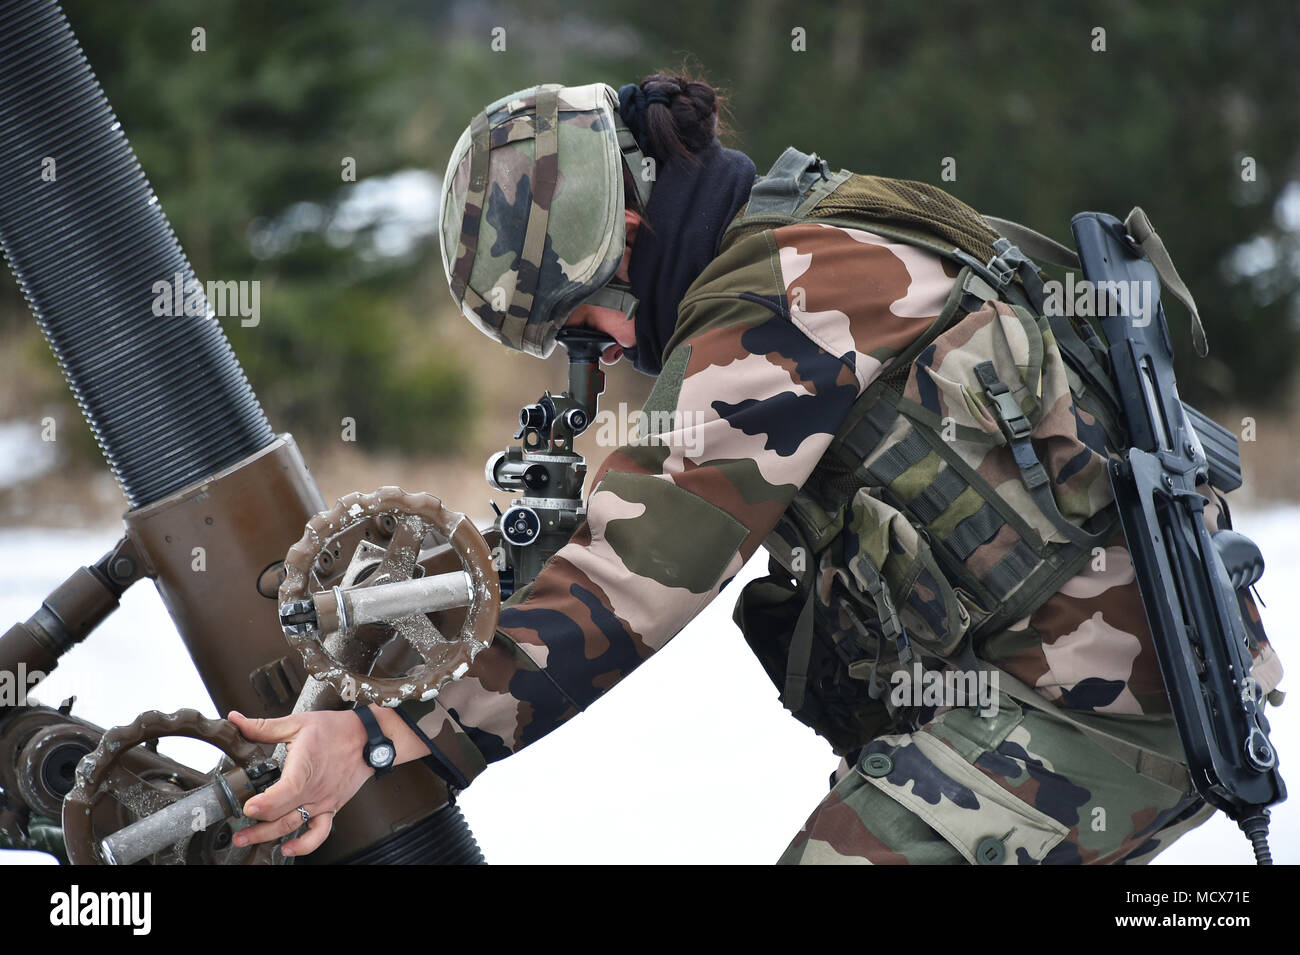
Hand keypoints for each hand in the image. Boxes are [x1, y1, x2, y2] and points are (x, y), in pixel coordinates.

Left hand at [225, 708, 374, 857]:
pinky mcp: (331, 807)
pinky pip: (319, 833)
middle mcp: (313, 789)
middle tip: (236, 831)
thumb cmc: (336, 730)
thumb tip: (236, 721)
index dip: (261, 805)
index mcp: (304, 768)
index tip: (247, 807)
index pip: (282, 795)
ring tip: (247, 839)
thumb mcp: (298, 723)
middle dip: (254, 827)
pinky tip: (289, 848)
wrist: (368, 738)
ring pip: (293, 826)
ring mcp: (323, 801)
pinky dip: (305, 845)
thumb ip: (263, 726)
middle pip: (280, 816)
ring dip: (268, 837)